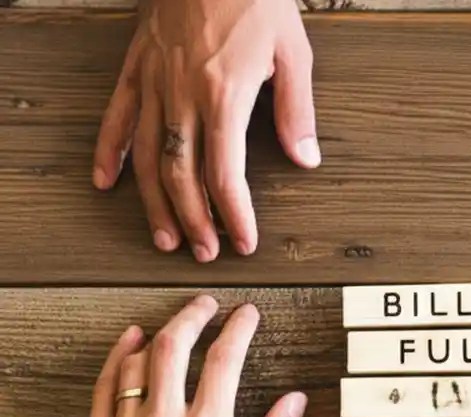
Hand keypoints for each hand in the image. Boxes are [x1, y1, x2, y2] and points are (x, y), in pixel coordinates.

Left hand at [78, 295, 306, 416]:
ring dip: (158, 335)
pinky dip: (115, 359)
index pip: (224, 361)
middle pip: (174, 347)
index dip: (239, 329)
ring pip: (136, 363)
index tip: (247, 314)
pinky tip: (127, 344)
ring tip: (173, 326)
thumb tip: (295, 401)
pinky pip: (103, 390)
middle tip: (208, 304)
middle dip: (194, 316)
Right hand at [92, 0, 318, 261]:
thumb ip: (296, 111)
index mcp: (224, 96)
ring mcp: (153, 81)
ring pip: (146, 156)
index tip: (244, 242)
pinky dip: (109, 152)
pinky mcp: (135, 67)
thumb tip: (305, 160)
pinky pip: (116, 117)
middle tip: (206, 253)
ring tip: (165, 237)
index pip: (226, 174)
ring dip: (154, 202)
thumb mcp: (293, 52)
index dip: (235, 215)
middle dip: (194, 220)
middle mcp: (182, 95)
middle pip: (181, 175)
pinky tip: (107, 183)